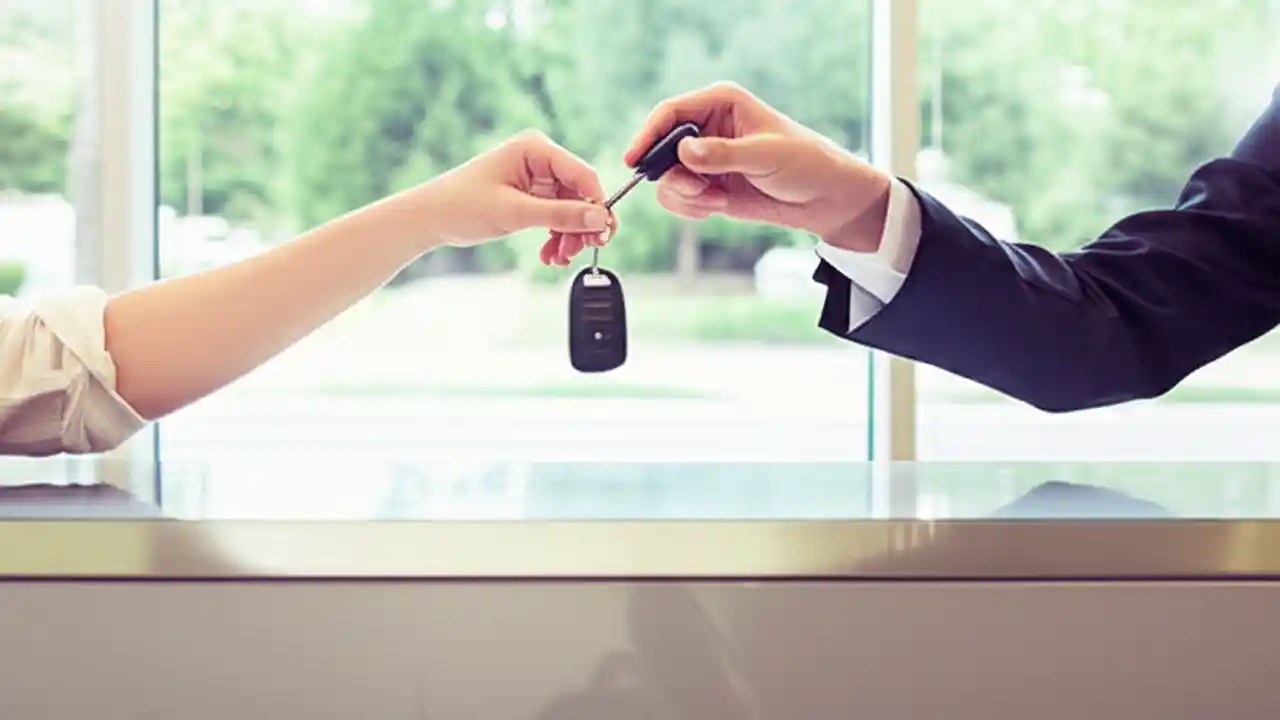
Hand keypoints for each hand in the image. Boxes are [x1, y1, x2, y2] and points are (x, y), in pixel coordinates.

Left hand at [422, 129, 612, 257]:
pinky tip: (550, 254)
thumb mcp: (515, 212)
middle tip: (580, 251)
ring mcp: (536, 177)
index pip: (582, 174)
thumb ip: (560, 215)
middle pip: (580, 193)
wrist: (432, 218)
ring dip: (569, 236)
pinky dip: (556, 236)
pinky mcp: (531, 195)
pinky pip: (556, 216)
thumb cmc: (463, 205)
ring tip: (558, 258)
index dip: (597, 205)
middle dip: (581, 226)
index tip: (601, 235)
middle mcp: (539, 158)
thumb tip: (599, 218)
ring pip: (571, 209)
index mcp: (535, 148)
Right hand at [622, 82, 890, 252]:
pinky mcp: (708, 185)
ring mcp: (705, 159)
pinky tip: (719, 206)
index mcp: (721, 102)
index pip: (671, 113)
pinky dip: (692, 208)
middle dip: (672, 175)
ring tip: (717, 201)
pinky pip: (680, 198)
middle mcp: (707, 128)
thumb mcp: (766, 155)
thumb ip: (723, 154)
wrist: (825, 198)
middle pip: (661, 148)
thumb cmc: (805, 163)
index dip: (648, 134)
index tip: (634, 160)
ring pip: (667, 178)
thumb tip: (684, 151)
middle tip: (697, 191)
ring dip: (686, 196)